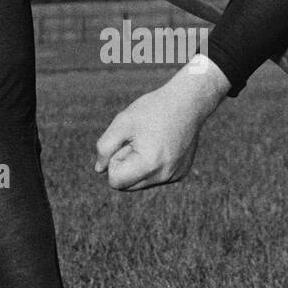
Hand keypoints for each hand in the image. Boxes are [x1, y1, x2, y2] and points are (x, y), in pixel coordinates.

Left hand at [94, 56, 229, 190]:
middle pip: (128, 185)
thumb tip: (99, 170)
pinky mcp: (180, 173)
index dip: (114, 161)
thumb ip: (105, 147)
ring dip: (138, 165)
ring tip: (150, 142)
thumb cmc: (152, 109)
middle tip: (137, 141)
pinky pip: (155, 177)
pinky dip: (151, 165)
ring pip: (140, 182)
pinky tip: (160, 145)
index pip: (116, 181)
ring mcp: (174, 176)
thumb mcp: (122, 122)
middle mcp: (164, 176)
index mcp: (149, 165)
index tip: (126, 143)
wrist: (187, 102)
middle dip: (125, 165)